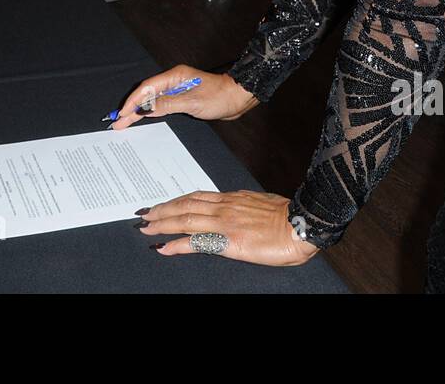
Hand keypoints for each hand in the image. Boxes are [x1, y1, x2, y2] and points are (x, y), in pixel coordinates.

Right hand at [109, 65, 257, 129]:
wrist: (238, 98)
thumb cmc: (220, 97)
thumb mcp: (192, 102)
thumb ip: (167, 104)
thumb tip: (145, 108)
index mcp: (175, 76)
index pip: (147, 88)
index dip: (133, 101)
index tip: (123, 114)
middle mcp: (174, 81)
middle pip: (147, 94)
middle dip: (132, 107)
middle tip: (118, 122)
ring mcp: (178, 89)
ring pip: (153, 100)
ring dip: (139, 110)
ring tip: (125, 122)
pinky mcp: (183, 98)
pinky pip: (162, 104)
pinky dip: (151, 112)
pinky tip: (143, 118)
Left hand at [138, 190, 320, 265]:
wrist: (300, 224)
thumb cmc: (287, 217)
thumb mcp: (260, 204)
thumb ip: (244, 205)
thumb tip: (237, 209)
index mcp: (231, 198)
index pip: (196, 197)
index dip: (176, 201)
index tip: (162, 204)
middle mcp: (223, 207)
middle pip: (184, 205)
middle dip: (162, 210)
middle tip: (144, 214)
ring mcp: (224, 222)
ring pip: (184, 219)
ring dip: (162, 223)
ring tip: (146, 227)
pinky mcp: (227, 240)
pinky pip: (196, 241)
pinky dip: (176, 244)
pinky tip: (163, 247)